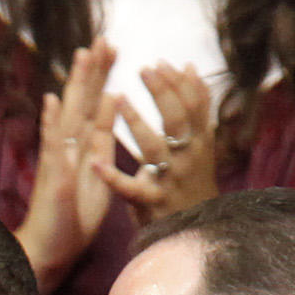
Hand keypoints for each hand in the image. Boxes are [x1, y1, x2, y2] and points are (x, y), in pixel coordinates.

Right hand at [18, 42, 120, 286]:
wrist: (51, 250)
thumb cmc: (73, 219)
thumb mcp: (101, 177)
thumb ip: (104, 143)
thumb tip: (111, 107)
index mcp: (85, 148)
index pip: (96, 104)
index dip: (104, 76)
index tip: (112, 48)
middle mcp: (70, 148)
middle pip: (82, 101)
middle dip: (93, 70)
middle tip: (102, 38)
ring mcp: (58, 159)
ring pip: (68, 115)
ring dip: (74, 86)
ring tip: (80, 56)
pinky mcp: (52, 177)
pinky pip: (53, 148)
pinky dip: (51, 124)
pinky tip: (51, 101)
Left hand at [101, 63, 221, 218]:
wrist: (193, 232)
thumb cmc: (190, 180)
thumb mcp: (199, 144)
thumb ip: (196, 108)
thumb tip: (189, 67)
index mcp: (200, 142)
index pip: (193, 105)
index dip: (177, 83)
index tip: (159, 62)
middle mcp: (187, 159)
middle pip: (177, 120)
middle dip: (161, 92)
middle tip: (143, 69)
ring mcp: (169, 182)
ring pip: (153, 149)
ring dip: (136, 123)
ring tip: (118, 99)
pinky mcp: (151, 204)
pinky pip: (129, 189)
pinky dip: (111, 177)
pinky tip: (94, 163)